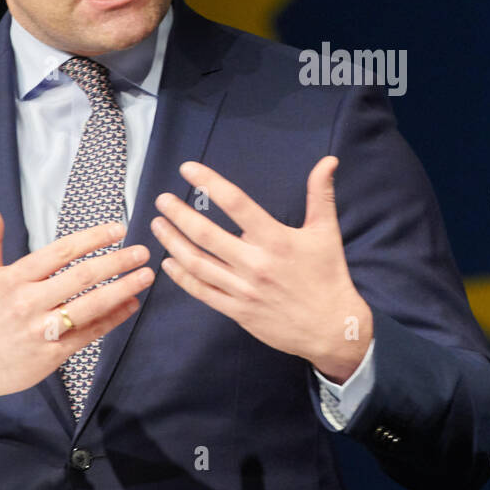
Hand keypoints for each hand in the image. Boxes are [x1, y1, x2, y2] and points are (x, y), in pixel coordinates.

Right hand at [0, 199, 152, 425]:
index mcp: (13, 279)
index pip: (60, 252)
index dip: (92, 239)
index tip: (118, 229)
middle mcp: (28, 303)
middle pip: (81, 277)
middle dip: (116, 262)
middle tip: (142, 252)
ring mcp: (41, 331)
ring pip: (90, 306)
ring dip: (122, 289)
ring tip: (146, 276)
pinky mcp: (52, 355)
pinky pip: (89, 334)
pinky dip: (113, 319)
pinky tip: (131, 304)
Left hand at [150, 156, 371, 382]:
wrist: (331, 329)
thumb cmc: (328, 276)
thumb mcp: (326, 232)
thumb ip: (321, 194)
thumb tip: (328, 161)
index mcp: (276, 240)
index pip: (236, 204)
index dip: (210, 183)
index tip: (188, 169)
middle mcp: (255, 264)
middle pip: (206, 234)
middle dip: (179, 214)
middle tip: (161, 199)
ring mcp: (243, 290)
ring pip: (198, 263)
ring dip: (173, 242)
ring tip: (157, 224)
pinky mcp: (237, 311)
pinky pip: (202, 292)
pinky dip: (182, 277)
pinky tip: (168, 262)